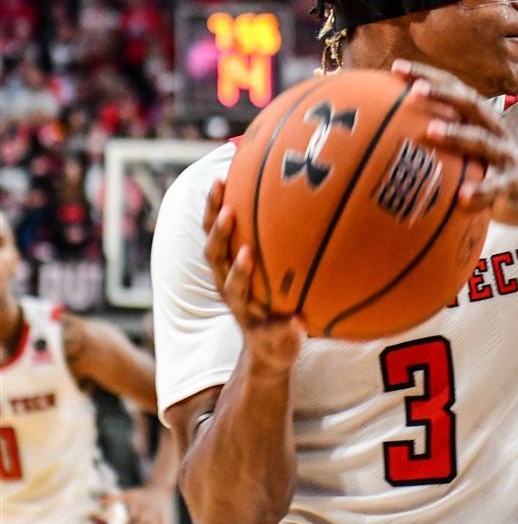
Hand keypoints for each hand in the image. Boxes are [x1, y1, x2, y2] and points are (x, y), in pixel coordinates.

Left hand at [203, 181, 304, 374]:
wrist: (262, 342)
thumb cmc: (278, 342)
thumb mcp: (284, 346)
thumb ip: (289, 337)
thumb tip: (300, 324)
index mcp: (240, 305)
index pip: (234, 286)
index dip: (238, 271)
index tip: (247, 254)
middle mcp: (227, 284)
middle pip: (214, 257)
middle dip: (220, 235)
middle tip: (229, 212)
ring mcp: (225, 269)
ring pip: (213, 238)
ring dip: (213, 212)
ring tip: (219, 182)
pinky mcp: (229, 258)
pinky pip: (223, 228)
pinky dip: (222, 205)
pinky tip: (231, 177)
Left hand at [392, 59, 517, 233]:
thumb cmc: (485, 169)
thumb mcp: (464, 150)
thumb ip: (436, 139)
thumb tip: (386, 133)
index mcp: (478, 118)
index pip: (453, 88)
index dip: (427, 75)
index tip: (396, 69)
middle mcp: (493, 130)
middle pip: (469, 105)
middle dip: (442, 95)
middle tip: (414, 91)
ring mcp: (505, 156)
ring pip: (482, 141)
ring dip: (456, 134)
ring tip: (432, 131)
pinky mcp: (513, 184)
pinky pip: (496, 187)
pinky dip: (480, 191)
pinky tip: (463, 198)